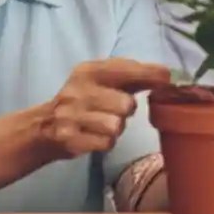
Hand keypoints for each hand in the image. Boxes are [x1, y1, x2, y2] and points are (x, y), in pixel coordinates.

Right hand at [40, 59, 170, 158]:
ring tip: (101, 124)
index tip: (168, 79)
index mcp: (88, 71)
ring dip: (115, 129)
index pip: (124, 69)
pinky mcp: (70, 138)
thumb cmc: (83, 100)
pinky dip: (105, 142)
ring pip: (116, 126)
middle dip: (125, 111)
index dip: (149, 74)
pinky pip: (106, 143)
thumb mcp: (100, 81)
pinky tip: (93, 136)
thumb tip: (167, 74)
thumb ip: (131, 75)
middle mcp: (78, 90)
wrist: (45, 126)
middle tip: (112, 111)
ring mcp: (71, 115)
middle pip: (126, 104)